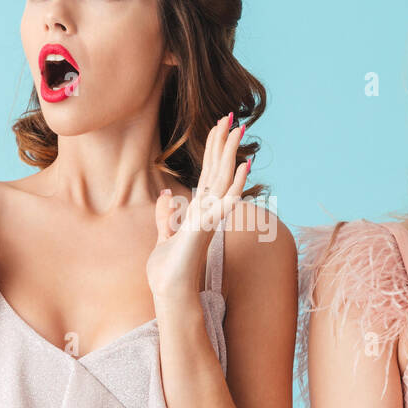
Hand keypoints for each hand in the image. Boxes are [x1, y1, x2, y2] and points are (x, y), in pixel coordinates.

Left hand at [146, 112, 250, 301]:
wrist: (170, 292)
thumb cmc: (168, 271)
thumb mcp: (164, 237)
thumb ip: (167, 217)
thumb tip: (167, 199)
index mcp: (200, 210)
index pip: (208, 173)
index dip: (214, 149)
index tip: (218, 125)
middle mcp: (209, 211)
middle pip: (219, 169)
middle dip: (225, 142)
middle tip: (233, 115)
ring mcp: (211, 218)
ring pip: (224, 179)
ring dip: (232, 153)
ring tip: (240, 129)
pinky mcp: (207, 227)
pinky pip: (226, 201)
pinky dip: (236, 184)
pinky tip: (243, 167)